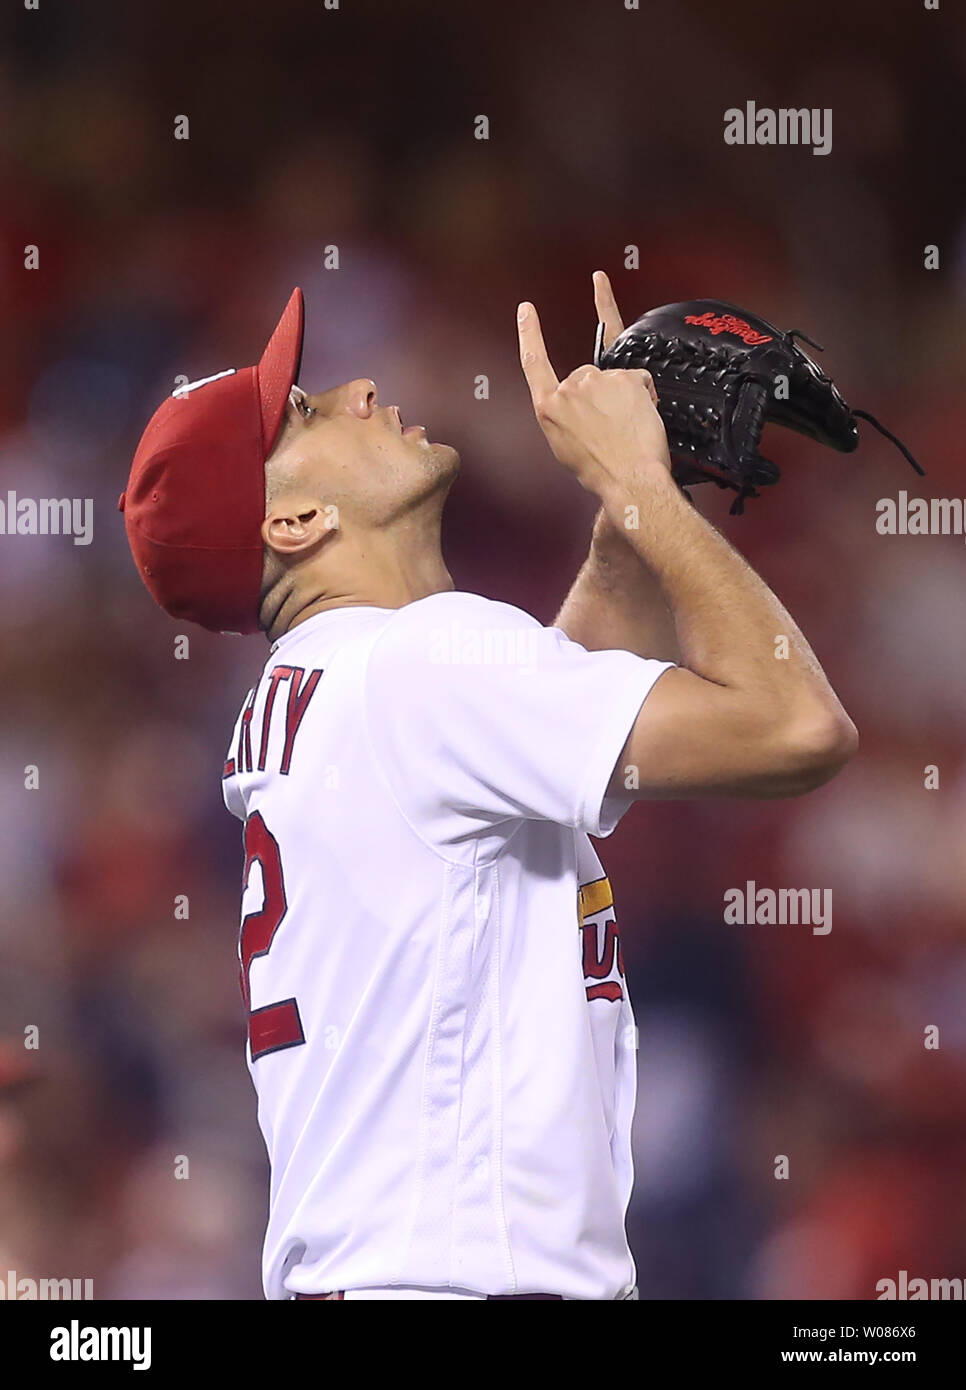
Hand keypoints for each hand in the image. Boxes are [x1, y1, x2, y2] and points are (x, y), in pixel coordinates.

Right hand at [517, 281, 670, 498]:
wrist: (628, 478)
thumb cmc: (599, 470)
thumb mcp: (565, 446)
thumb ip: (564, 417)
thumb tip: (577, 410)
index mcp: (549, 406)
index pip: (534, 362)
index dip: (530, 333)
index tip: (527, 311)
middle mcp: (570, 389)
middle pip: (586, 378)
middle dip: (600, 396)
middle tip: (610, 427)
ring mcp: (598, 380)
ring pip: (614, 380)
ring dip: (622, 398)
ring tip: (625, 428)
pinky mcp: (625, 378)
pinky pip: (639, 380)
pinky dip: (644, 396)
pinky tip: (640, 418)